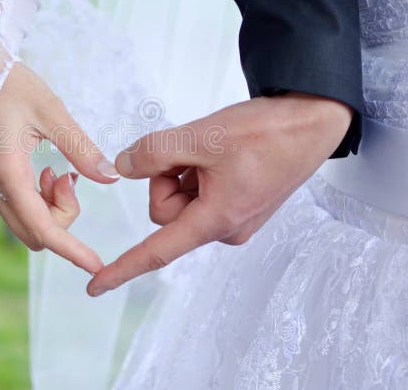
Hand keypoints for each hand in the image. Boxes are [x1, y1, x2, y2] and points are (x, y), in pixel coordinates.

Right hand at [0, 63, 119, 275]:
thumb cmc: (10, 84)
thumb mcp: (51, 111)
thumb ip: (80, 148)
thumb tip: (109, 178)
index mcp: (5, 171)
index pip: (41, 228)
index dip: (71, 250)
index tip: (97, 264)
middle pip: (33, 232)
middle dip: (63, 217)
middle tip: (71, 177)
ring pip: (24, 222)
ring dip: (50, 207)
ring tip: (60, 169)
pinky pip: (16, 206)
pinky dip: (38, 199)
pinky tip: (47, 170)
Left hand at [86, 92, 352, 295]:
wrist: (312, 122)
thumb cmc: (267, 132)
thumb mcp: (202, 136)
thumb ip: (154, 152)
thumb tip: (122, 167)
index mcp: (216, 219)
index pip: (158, 250)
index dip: (123, 268)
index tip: (95, 286)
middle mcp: (225, 227)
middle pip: (165, 211)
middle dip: (166, 177)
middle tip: (192, 150)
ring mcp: (234, 218)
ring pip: (180, 199)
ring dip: (183, 171)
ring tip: (214, 151)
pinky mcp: (239, 204)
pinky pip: (199, 193)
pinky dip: (197, 171)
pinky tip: (220, 154)